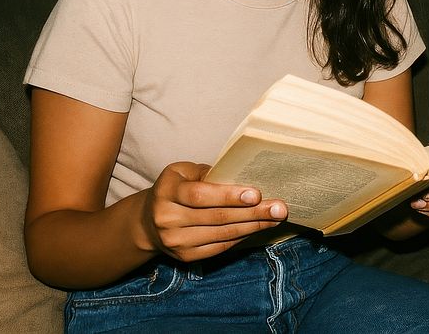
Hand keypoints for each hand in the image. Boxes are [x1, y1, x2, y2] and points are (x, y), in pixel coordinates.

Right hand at [140, 162, 287, 261]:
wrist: (148, 221)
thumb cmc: (176, 188)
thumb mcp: (185, 172)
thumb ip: (210, 173)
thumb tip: (246, 174)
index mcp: (167, 191)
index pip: (200, 195)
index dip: (229, 196)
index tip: (256, 194)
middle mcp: (167, 218)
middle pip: (216, 217)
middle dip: (252, 213)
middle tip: (280, 208)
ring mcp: (175, 241)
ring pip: (221, 234)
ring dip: (253, 226)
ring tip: (275, 218)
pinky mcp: (185, 257)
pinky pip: (219, 247)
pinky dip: (241, 237)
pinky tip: (258, 228)